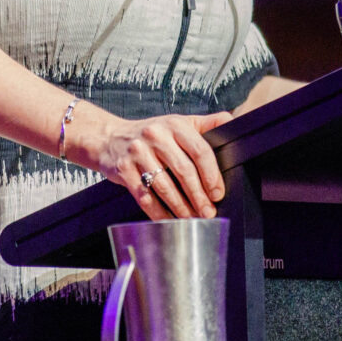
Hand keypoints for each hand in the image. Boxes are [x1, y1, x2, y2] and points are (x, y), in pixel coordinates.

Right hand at [81, 109, 233, 218]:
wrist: (108, 138)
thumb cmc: (150, 134)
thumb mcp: (176, 123)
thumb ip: (205, 123)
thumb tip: (233, 121)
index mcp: (174, 125)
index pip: (200, 151)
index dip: (212, 175)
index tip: (217, 193)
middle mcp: (156, 135)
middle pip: (184, 171)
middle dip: (198, 196)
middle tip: (208, 212)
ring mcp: (138, 153)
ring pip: (165, 186)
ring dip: (181, 207)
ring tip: (192, 218)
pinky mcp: (123, 170)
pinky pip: (144, 196)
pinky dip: (158, 212)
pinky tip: (169, 219)